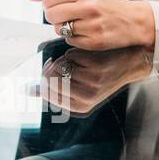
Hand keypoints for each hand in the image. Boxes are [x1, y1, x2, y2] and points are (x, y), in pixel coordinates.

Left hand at [23, 0, 155, 51]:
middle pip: (50, 14)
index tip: (56, 4)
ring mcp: (93, 26)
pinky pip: (69, 41)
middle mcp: (89, 7)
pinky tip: (85, 32)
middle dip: (53, 16)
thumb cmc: (105, 4)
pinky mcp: (95, 42)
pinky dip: (73, 38)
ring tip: (77, 23)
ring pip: (58, 29)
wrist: (135, 21)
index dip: (47, 4)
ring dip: (62, 27)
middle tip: (66, 15)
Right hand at [34, 45, 154, 116]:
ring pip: (58, 67)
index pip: (46, 93)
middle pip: (49, 80)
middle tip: (62, 63)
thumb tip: (28, 90)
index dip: (44, 79)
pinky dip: (73, 53)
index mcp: (80, 106)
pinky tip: (85, 56)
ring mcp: (91, 83)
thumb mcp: (80, 90)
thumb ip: (54, 91)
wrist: (130, 63)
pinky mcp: (95, 67)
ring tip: (76, 61)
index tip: (50, 71)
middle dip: (50, 68)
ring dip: (62, 60)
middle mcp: (85, 98)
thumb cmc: (102, 75)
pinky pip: (69, 57)